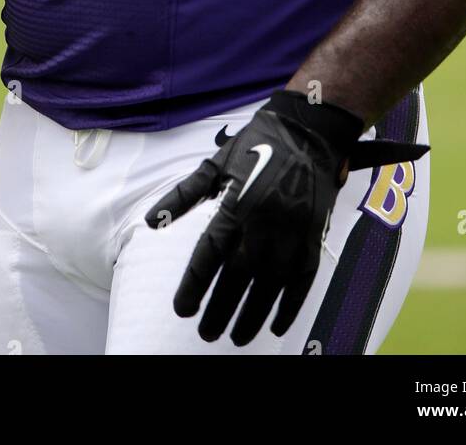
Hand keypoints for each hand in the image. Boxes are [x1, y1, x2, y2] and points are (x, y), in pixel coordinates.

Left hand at [145, 91, 428, 345]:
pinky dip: (290, 305)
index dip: (194, 285)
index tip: (182, 309)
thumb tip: (152, 221)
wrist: (309, 129)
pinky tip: (276, 325)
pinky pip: (302, 279)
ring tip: (235, 336)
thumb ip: (184, 195)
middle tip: (206, 334)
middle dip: (220, 308)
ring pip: (270, 284)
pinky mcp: (314, 235)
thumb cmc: (258, 144)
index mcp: (237, 202)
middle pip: (239, 276)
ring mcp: (292, 230)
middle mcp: (264, 221)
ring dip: (253, 315)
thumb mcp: (217, 163)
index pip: (210, 254)